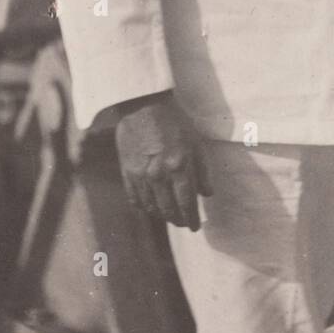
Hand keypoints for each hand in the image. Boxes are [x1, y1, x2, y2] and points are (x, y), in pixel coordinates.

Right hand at [114, 92, 211, 230]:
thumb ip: (203, 171)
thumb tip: (207, 194)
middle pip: (168, 210)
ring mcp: (140, 175)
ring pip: (151, 207)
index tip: (195, 226)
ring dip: (161, 216)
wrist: (144, 106)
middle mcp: (159, 175)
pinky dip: (143, 207)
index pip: (186, 204)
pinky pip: (134, 199)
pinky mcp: (126, 172)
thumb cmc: (175, 122)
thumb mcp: (196, 143)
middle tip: (183, 223)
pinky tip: (150, 207)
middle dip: (178, 220)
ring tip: (169, 216)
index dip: (191, 219)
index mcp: (179, 167)